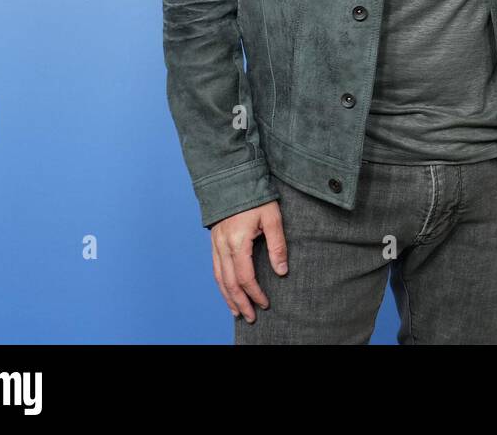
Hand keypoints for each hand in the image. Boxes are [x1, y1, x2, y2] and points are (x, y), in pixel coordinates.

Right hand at [210, 199, 287, 321]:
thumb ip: (277, 246)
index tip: (265, 303)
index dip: (255, 293)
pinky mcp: (214, 241)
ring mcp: (216, 244)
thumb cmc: (256, 197)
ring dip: (228, 297)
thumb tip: (282, 271)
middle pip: (229, 283)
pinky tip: (227, 291)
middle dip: (240, 302)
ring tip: (237, 312)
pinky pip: (215, 268)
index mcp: (238, 242)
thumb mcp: (272, 218)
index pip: (245, 277)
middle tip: (251, 317)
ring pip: (219, 278)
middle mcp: (223, 246)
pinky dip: (221, 284)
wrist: (233, 178)